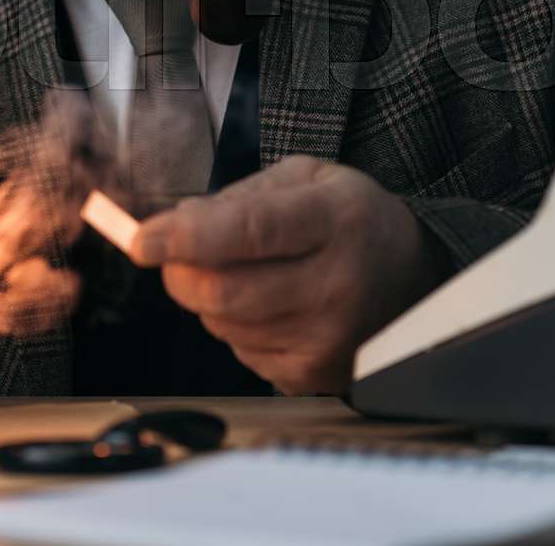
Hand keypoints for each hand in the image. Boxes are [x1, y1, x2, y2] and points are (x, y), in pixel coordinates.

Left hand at [130, 155, 439, 394]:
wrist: (414, 276)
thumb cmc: (350, 219)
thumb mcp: (305, 178)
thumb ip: (236, 198)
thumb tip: (173, 225)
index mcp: (334, 219)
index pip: (250, 231)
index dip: (187, 238)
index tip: (140, 240)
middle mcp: (336, 284)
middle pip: (222, 291)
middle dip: (179, 270)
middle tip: (177, 250)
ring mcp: (327, 338)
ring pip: (221, 324)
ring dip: (210, 297)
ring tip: (251, 272)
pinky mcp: (314, 375)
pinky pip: (238, 351)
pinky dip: (235, 326)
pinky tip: (270, 304)